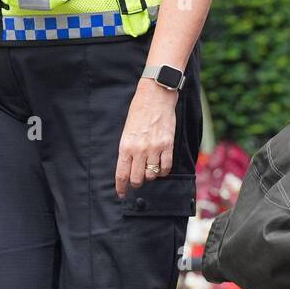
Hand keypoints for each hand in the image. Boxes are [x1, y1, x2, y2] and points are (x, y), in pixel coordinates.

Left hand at [115, 79, 177, 197]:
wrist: (156, 96)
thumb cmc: (139, 110)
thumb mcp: (127, 130)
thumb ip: (127, 149)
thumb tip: (129, 166)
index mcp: (125, 146)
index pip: (122, 174)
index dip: (121, 187)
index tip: (122, 193)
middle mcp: (139, 149)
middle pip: (137, 178)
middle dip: (136, 183)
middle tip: (137, 181)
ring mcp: (155, 148)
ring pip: (152, 175)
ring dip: (150, 176)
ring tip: (150, 170)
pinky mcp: (168, 144)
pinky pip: (166, 167)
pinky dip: (163, 171)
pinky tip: (161, 167)